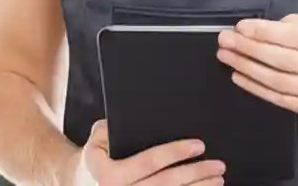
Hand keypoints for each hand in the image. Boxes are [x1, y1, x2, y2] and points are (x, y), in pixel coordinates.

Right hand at [65, 120, 225, 185]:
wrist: (79, 185)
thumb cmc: (95, 159)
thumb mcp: (96, 138)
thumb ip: (111, 128)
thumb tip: (137, 119)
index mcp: (110, 175)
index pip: (150, 162)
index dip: (176, 152)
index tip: (199, 145)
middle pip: (167, 184)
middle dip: (196, 174)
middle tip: (218, 165)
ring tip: (217, 179)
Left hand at [216, 13, 297, 117]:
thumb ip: (285, 26)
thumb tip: (250, 30)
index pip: (291, 37)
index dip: (262, 32)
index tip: (239, 27)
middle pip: (281, 60)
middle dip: (248, 49)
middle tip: (225, 41)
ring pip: (278, 81)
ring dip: (247, 68)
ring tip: (227, 57)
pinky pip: (279, 99)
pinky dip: (255, 88)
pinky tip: (238, 76)